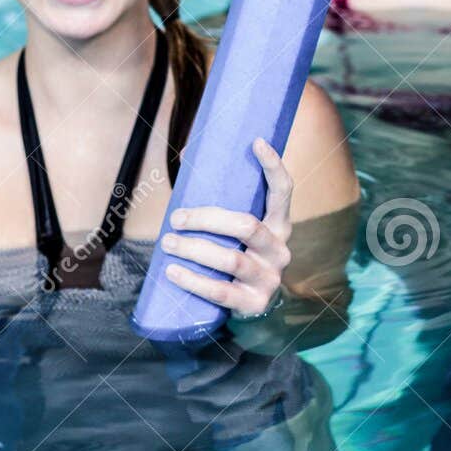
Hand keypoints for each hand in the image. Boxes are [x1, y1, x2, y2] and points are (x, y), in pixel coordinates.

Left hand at [158, 138, 293, 315]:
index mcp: (279, 225)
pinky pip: (221, 291)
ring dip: (194, 249)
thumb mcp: (235, 231)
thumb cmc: (236, 255)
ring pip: (231, 258)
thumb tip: (186, 152)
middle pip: (246, 226)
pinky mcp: (254, 303)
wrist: (252, 307)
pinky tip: (173, 272)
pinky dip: (194, 281)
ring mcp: (269, 277)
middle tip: (176, 218)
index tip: (256, 142)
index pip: (283, 191)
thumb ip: (220, 201)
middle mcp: (280, 249)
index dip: (273, 166)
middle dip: (206, 219)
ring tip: (167, 243)